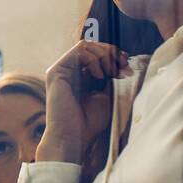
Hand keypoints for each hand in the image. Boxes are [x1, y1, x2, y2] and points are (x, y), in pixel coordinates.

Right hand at [36, 41, 125, 163]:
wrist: (74, 137)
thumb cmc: (89, 122)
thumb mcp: (105, 95)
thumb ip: (108, 76)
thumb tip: (120, 59)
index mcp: (79, 76)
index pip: (96, 54)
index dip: (113, 54)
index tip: (126, 64)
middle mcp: (68, 71)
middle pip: (91, 46)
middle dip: (111, 53)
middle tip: (122, 65)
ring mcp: (60, 70)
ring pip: (85, 45)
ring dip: (104, 56)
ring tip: (111, 73)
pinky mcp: (56, 71)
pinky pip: (79, 51)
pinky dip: (94, 60)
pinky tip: (98, 76)